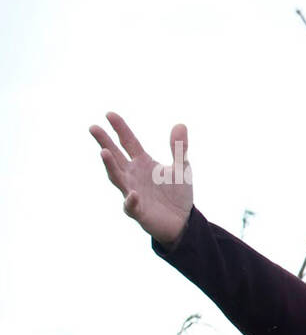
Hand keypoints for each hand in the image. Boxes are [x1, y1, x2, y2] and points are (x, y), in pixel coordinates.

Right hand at [89, 112, 192, 247]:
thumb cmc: (177, 194)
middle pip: (116, 156)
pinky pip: (131, 206)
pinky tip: (132, 194)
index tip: (109, 114)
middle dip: (104, 142)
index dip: (120, 128)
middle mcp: (133, 175)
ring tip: (104, 152)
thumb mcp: (181, 168)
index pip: (128, 142)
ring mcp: (132, 192)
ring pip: (117, 178)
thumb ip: (179, 148)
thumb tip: (181, 124)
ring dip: (110, 166)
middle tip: (93, 128)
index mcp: (142, 163)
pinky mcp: (138, 211)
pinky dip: (130, 200)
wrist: (182, 220)